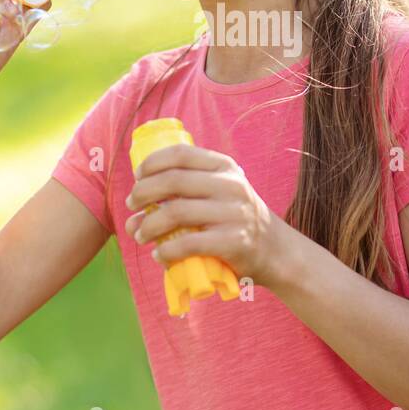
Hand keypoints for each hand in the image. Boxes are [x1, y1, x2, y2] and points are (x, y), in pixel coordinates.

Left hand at [123, 144, 289, 288]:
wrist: (276, 251)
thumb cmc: (237, 220)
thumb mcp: (223, 192)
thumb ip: (187, 191)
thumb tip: (135, 213)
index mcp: (225, 167)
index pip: (181, 154)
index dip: (152, 163)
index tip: (137, 177)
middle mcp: (230, 186)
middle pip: (172, 181)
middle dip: (143, 193)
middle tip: (132, 206)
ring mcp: (232, 214)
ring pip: (175, 213)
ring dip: (148, 226)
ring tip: (139, 235)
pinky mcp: (232, 242)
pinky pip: (188, 244)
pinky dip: (165, 251)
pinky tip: (158, 255)